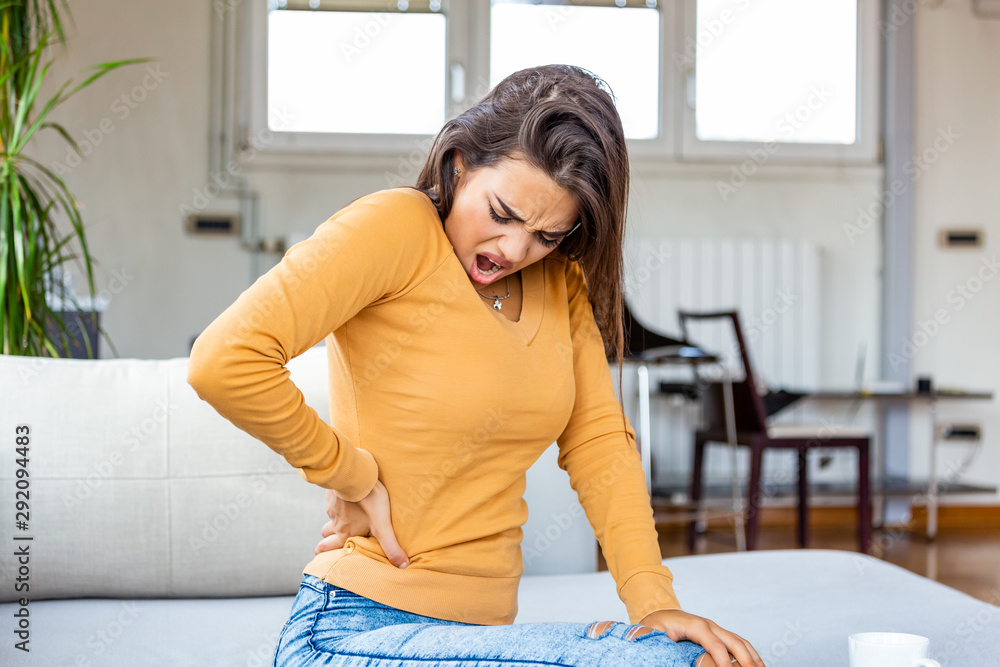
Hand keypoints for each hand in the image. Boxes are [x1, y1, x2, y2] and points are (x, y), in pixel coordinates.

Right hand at [314, 481, 409, 568]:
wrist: (355, 474)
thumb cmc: (369, 500)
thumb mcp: (383, 525)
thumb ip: (390, 545)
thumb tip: (403, 566)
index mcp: (345, 533)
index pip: (326, 548)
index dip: (323, 553)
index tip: (322, 557)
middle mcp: (336, 522)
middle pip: (325, 534)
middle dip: (327, 538)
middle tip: (330, 540)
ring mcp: (333, 506)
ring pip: (330, 516)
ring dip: (336, 518)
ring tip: (347, 516)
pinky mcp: (333, 492)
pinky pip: (333, 499)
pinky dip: (338, 500)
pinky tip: (348, 496)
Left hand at [637, 609, 763, 666]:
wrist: (659, 612)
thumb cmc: (655, 625)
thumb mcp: (652, 633)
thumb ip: (661, 643)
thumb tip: (669, 656)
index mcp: (693, 624)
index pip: (713, 642)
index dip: (722, 659)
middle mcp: (708, 625)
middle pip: (733, 641)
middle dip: (745, 659)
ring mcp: (715, 628)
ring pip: (740, 642)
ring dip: (752, 657)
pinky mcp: (718, 634)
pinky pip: (738, 643)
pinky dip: (749, 654)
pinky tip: (756, 665)